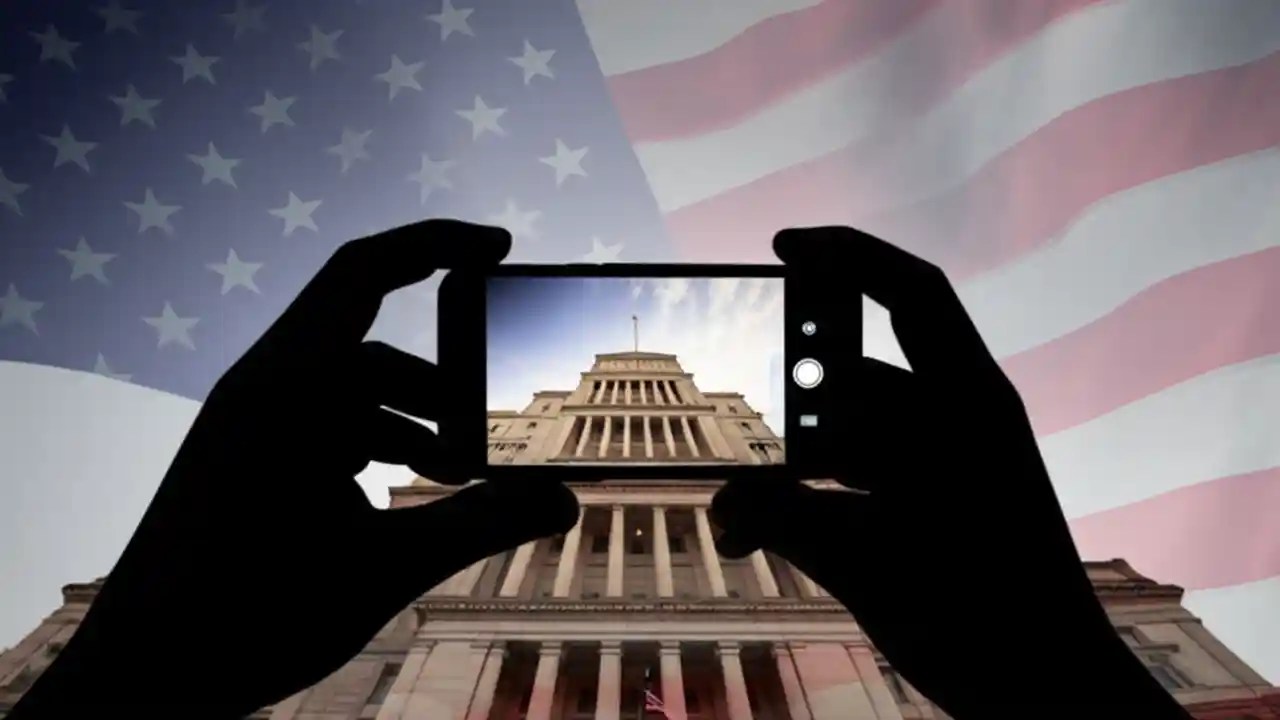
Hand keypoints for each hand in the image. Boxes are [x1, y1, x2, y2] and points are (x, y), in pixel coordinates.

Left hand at [9, 221, 579, 718]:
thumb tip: (565, 501)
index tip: (500, 246)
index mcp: (285, 389)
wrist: (141, 678)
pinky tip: (406, 493)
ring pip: (351, 394)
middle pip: (372, 349)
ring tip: (459, 475)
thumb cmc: (246, 615)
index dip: (437, 243)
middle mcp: (263, 390)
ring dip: (412, 424)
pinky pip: (325, 425)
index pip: (366, 272)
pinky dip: (376, 444)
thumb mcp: (384, 568)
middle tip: (492, 427)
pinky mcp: (249, 457)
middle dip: (441, 385)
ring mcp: (251, 424)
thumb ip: (483, 527)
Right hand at [709, 227, 1190, 717]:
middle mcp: (951, 424)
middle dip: (796, 385)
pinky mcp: (915, 512)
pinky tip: (760, 527)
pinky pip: (847, 483)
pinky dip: (805, 498)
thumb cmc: (986, 617)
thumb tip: (720, 504)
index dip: (847, 254)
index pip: (910, 294)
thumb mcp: (879, 564)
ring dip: (791, 458)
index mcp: (969, 405)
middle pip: (858, 373)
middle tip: (740, 396)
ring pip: (844, 435)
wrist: (1051, 693)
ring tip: (743, 493)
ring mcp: (933, 470)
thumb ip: (787, 524)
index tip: (779, 246)